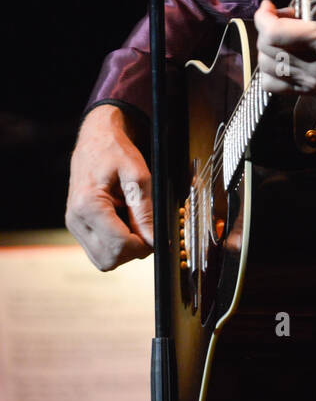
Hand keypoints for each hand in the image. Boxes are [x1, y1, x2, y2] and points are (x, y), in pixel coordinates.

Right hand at [65, 106, 153, 270]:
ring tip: (134, 222)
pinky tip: (123, 223)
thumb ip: (145, 210)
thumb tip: (154, 240)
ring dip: (124, 250)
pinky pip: (98, 251)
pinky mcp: (77, 228)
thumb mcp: (137, 175)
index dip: (143, 244)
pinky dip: (115, 245)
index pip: (119, 245)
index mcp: (87, 205)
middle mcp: (75, 220)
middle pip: (109, 259)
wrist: (96, 140)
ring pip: (103, 260)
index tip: (155, 233)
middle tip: (146, 228)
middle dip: (133, 250)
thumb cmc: (115, 152)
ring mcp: (74, 226)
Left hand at [253, 0, 315, 94]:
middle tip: (278, 17)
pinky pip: (272, 85)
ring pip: (266, 67)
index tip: (269, 5)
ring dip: (268, 47)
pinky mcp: (312, 91)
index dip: (263, 15)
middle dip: (266, 29)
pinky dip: (270, 69)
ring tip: (283, 35)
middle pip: (267, 48)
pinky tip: (282, 53)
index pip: (273, 32)